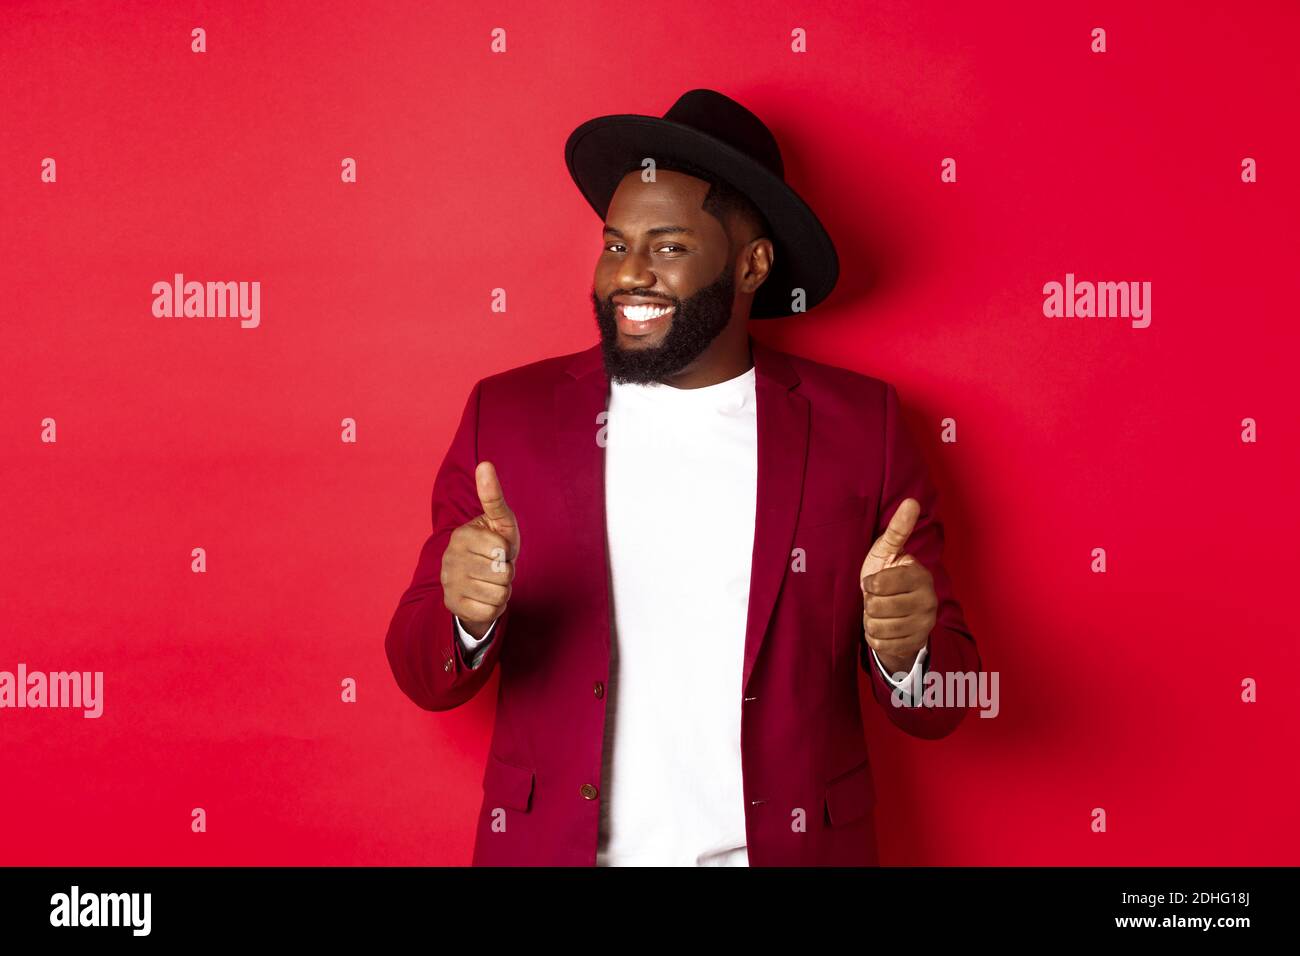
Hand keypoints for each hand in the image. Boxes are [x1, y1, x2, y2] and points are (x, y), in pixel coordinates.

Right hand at [441, 461, 518, 637]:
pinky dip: (496, 607)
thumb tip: (485, 464)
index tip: (497, 550)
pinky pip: (491, 612)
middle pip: (502, 574)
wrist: (477, 579)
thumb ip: (493, 496)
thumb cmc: (494, 545)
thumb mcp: (499, 521)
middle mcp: (449, 559)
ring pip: (499, 594)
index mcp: (461, 536)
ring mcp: (449, 583)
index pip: (502, 550)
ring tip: (491, 581)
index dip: (508, 552)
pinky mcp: (453, 605)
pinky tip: (485, 597)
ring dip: (503, 590)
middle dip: (507, 573)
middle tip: (495, 568)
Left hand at [860, 498, 936, 674]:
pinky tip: (884, 627)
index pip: (880, 584)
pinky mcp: (915, 644)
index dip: (870, 584)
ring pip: (878, 627)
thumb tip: (911, 501)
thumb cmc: (887, 575)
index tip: (873, 582)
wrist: (894, 612)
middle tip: (878, 599)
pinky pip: (881, 644)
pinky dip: (875, 637)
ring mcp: (924, 625)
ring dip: (871, 620)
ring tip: (880, 612)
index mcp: (921, 576)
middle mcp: (929, 601)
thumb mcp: (888, 551)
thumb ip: (898, 529)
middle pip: (878, 607)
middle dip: (870, 603)